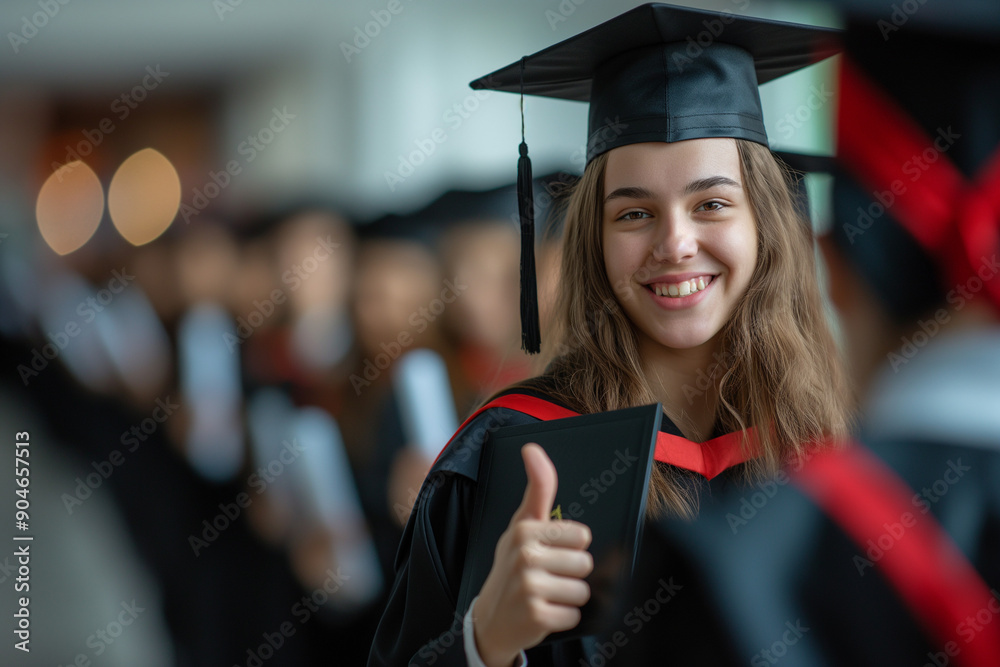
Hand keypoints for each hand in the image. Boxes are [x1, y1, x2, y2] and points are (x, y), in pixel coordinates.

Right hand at [472, 443, 593, 665]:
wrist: (489, 619)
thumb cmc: (513, 566)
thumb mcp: (521, 525)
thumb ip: (537, 488)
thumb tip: (533, 448)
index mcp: (524, 530)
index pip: (582, 536)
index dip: (571, 547)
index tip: (551, 552)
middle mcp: (525, 556)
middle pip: (585, 563)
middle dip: (571, 573)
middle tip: (548, 577)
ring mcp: (529, 587)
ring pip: (583, 590)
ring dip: (569, 597)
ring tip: (546, 595)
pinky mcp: (536, 617)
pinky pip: (575, 614)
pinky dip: (564, 618)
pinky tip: (543, 613)